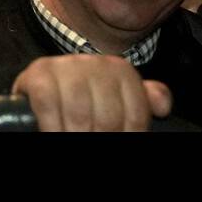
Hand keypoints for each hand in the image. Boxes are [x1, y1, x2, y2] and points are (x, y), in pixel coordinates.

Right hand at [11, 54, 171, 131]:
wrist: (44, 87)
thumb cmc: (85, 100)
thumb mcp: (117, 98)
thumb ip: (143, 100)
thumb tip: (162, 106)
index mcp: (120, 70)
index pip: (136, 115)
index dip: (127, 135)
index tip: (117, 140)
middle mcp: (94, 62)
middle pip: (109, 117)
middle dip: (99, 136)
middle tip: (92, 139)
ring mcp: (65, 66)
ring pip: (80, 112)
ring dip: (76, 133)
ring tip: (74, 137)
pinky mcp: (39, 73)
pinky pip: (48, 104)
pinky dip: (52, 126)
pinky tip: (54, 132)